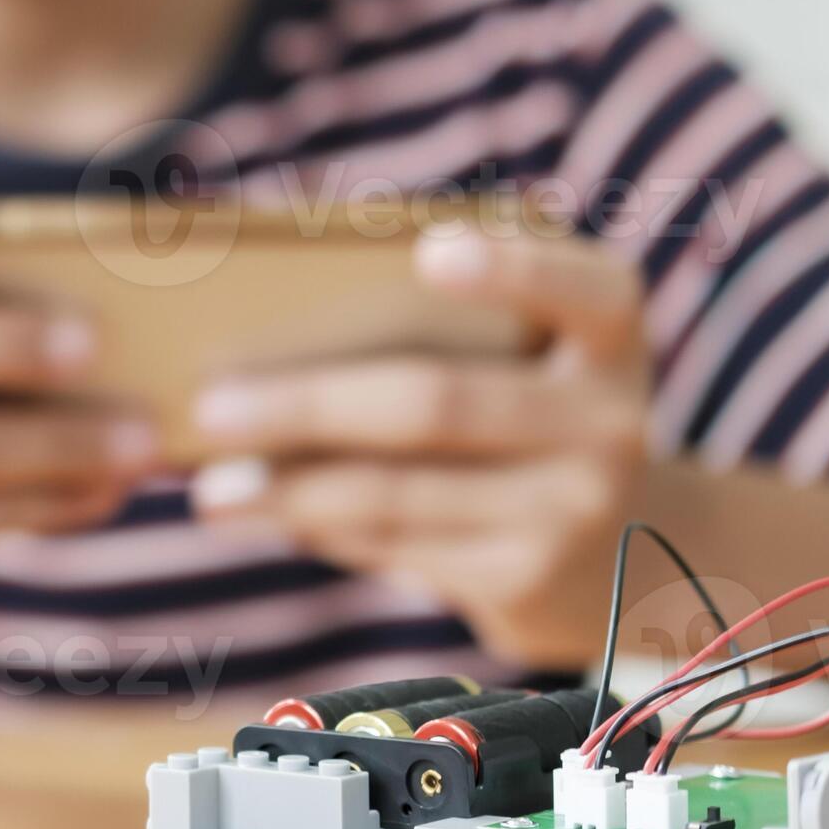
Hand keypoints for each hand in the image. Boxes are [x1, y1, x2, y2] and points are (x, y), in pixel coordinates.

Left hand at [188, 228, 651, 666]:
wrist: (617, 550)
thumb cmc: (522, 413)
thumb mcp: (525, 357)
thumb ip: (441, 332)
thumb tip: (263, 351)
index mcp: (608, 330)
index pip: (578, 289)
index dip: (509, 269)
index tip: (430, 250)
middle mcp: (609, 418)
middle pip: (436, 402)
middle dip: (307, 404)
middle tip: (211, 406)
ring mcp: (576, 506)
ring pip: (400, 492)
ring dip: (289, 490)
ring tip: (211, 488)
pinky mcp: (530, 577)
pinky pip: (398, 545)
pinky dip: (320, 525)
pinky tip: (264, 512)